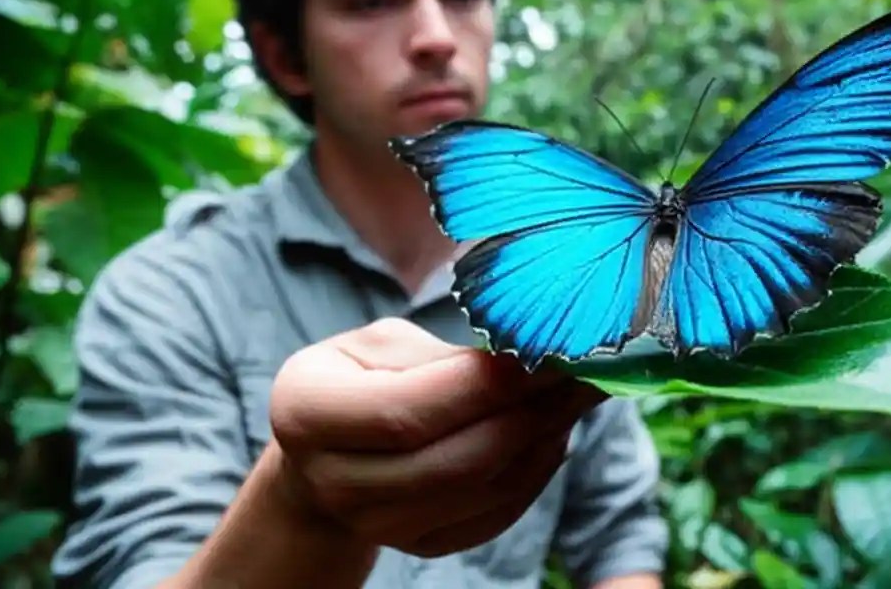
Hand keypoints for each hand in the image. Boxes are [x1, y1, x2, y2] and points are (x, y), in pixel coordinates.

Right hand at [267, 317, 605, 557]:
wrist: (328, 451)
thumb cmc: (357, 378)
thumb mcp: (380, 345)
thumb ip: (444, 357)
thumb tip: (527, 358)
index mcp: (306, 411)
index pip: (407, 411)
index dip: (483, 387)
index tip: (543, 352)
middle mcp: (334, 481)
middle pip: (454, 462)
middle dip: (530, 414)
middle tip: (584, 371)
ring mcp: (377, 525)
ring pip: (484, 491)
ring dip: (544, 440)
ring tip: (577, 394)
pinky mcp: (420, 547)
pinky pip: (496, 516)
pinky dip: (536, 472)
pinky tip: (554, 430)